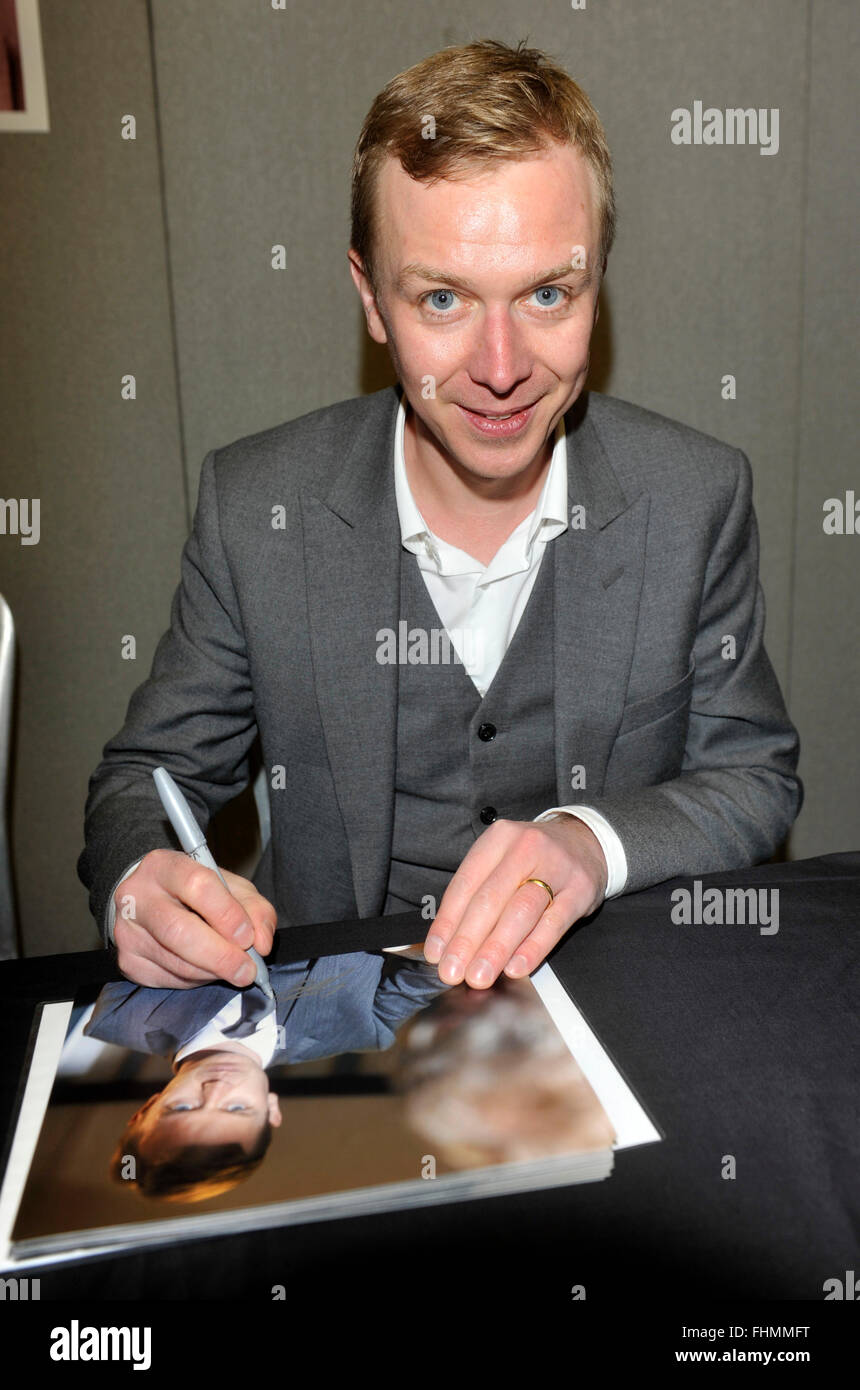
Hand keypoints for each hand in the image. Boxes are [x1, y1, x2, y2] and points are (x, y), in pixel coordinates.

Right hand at [112, 849, 275, 988]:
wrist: (147, 900)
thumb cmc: (193, 892)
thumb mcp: (230, 887)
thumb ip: (254, 909)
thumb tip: (262, 943)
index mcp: (165, 866)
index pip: (197, 886)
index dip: (227, 915)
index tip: (248, 937)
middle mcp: (138, 896)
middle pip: (179, 931)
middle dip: (220, 956)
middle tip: (247, 970)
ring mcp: (127, 930)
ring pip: (175, 962)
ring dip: (212, 972)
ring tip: (231, 968)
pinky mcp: (127, 960)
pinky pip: (168, 979)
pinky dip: (195, 980)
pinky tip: (205, 969)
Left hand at [423, 817, 606, 988]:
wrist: (585, 842)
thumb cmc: (533, 859)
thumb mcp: (502, 860)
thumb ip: (476, 895)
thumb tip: (447, 944)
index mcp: (498, 838)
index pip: (465, 884)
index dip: (447, 922)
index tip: (436, 954)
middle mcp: (526, 848)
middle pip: (490, 900)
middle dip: (467, 941)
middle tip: (452, 972)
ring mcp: (556, 867)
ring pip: (520, 912)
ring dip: (496, 949)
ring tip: (479, 975)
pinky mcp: (580, 890)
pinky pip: (553, 924)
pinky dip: (532, 948)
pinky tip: (516, 968)